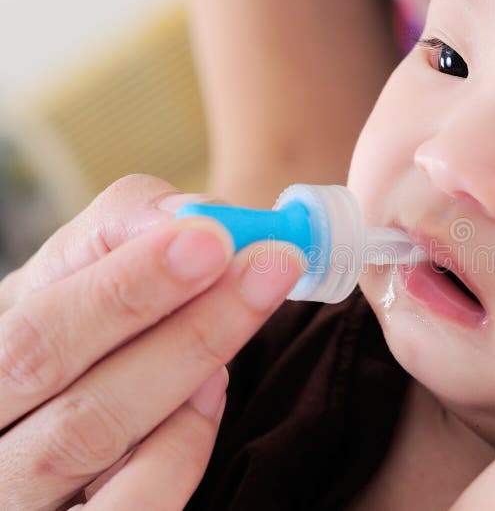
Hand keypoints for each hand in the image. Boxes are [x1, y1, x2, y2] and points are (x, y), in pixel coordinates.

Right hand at [0, 174, 302, 509]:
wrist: (49, 421)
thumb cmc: (72, 337)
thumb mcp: (73, 279)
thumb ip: (121, 232)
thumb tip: (195, 217)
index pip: (35, 325)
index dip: (126, 282)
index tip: (215, 239)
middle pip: (56, 372)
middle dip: (171, 310)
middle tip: (266, 265)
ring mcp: (20, 495)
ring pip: (88, 435)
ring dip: (186, 359)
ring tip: (251, 306)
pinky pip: (131, 503)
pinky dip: (179, 444)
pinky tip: (214, 391)